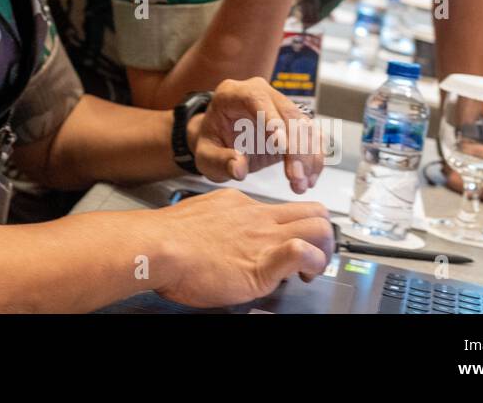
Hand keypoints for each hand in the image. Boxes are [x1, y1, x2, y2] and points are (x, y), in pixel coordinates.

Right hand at [155, 189, 333, 306]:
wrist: (157, 246)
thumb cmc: (167, 239)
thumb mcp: (200, 216)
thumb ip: (219, 224)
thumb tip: (222, 236)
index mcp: (243, 206)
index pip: (286, 208)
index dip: (299, 226)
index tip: (293, 245)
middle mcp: (259, 217)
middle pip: (315, 210)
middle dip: (323, 235)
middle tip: (312, 259)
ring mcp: (264, 238)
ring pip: (319, 227)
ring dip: (324, 251)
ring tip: (310, 271)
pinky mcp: (263, 263)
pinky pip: (302, 252)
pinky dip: (312, 263)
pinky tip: (302, 275)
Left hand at [192, 77, 324, 193]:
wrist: (220, 140)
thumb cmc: (211, 142)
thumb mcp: (205, 155)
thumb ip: (219, 160)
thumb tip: (238, 168)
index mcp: (234, 93)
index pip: (257, 98)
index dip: (272, 120)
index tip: (281, 147)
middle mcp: (261, 94)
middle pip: (287, 114)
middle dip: (296, 148)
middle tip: (295, 177)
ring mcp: (280, 106)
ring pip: (305, 126)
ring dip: (308, 157)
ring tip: (301, 184)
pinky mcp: (294, 122)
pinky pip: (312, 137)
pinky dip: (314, 159)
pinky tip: (309, 179)